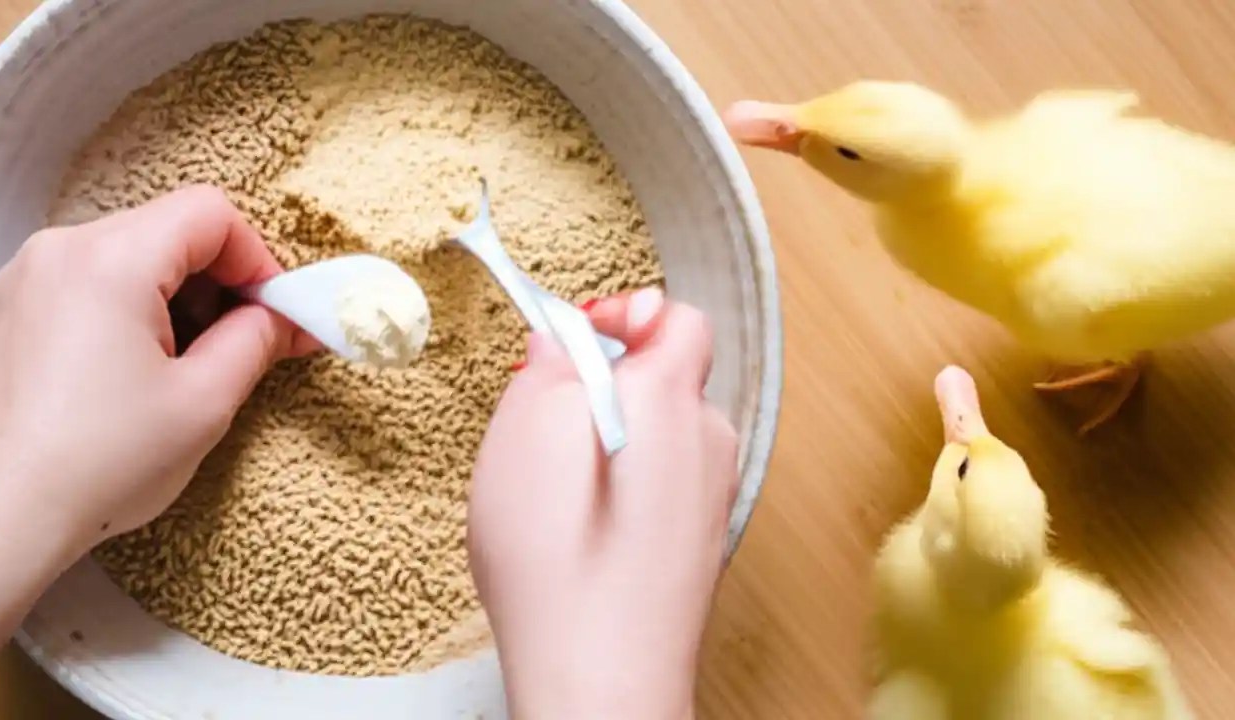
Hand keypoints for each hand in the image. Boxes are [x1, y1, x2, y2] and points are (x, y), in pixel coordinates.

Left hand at [0, 185, 309, 705]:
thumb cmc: (92, 466)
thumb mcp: (205, 402)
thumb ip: (257, 341)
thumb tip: (285, 319)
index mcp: (110, 260)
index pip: (209, 214)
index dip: (257, 260)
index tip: (275, 312)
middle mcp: (58, 252)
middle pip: (167, 231)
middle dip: (218, 283)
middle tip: (244, 345)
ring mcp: (25, 281)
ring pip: (128, 259)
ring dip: (174, 301)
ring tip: (186, 372)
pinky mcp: (7, 314)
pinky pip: (87, 287)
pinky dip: (128, 315)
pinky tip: (136, 380)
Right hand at [468, 288, 739, 719]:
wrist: (602, 679)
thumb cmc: (559, 565)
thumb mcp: (525, 434)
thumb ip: (550, 365)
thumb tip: (562, 340)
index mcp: (674, 401)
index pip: (677, 317)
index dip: (623, 313)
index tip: (576, 337)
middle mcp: (709, 442)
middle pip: (664, 376)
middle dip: (605, 382)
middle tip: (548, 420)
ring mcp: (709, 496)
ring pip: (657, 433)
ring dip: (610, 439)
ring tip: (557, 489)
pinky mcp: (697, 540)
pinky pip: (658, 483)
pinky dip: (622, 488)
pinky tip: (581, 530)